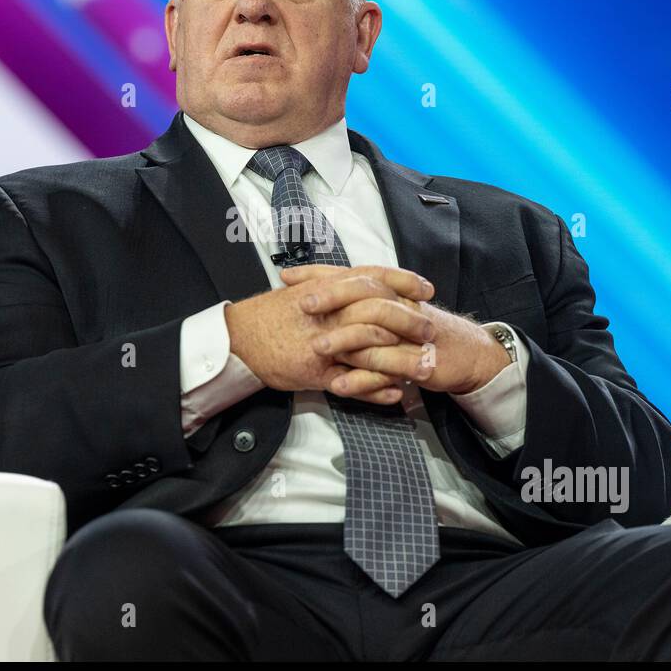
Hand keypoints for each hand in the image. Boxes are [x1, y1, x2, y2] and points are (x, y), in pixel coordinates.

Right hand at [225, 265, 435, 404]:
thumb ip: (335, 287)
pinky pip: (352, 383)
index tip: (427, 289)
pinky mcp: (315, 371)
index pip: (373, 277)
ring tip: (423, 368)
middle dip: (410, 322)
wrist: (240, 336)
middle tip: (430, 330)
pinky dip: (376, 390)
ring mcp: (323, 343)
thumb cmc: (273, 314)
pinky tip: (395, 393)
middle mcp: (328, 312)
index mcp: (328, 289)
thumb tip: (363, 283)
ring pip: (371, 350)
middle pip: (380, 312)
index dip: (404, 282)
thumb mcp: (305, 290)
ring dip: (400, 360)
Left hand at [281, 265, 511, 396]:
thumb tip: (319, 290)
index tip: (287, 275)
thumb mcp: (391, 309)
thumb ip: (360, 301)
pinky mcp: (418, 361)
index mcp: (389, 290)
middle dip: (331, 296)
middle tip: (302, 304)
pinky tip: (338, 384)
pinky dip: (361, 378)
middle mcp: (399, 304)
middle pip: (364, 291)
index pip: (350, 273)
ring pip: (374, 329)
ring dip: (343, 338)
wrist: (465, 353)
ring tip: (315, 347)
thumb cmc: (419, 331)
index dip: (319, 273)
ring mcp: (409, 332)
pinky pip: (387, 367)